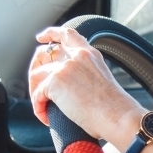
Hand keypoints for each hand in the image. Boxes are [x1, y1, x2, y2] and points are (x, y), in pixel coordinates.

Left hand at [28, 27, 145, 148]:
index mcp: (89, 54)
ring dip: (35, 94)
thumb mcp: (101, 79)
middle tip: (35, 87)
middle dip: (34, 68)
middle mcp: (76, 56)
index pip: (67, 34)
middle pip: (44, 53)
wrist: (117, 116)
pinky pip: (37, 94)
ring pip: (36, 75)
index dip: (51, 33)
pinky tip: (46, 118)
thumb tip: (67, 85)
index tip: (41, 37)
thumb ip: (85, 73)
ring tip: (44, 109)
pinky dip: (39, 108)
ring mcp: (65, 67)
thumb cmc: (113, 107)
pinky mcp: (55, 81)